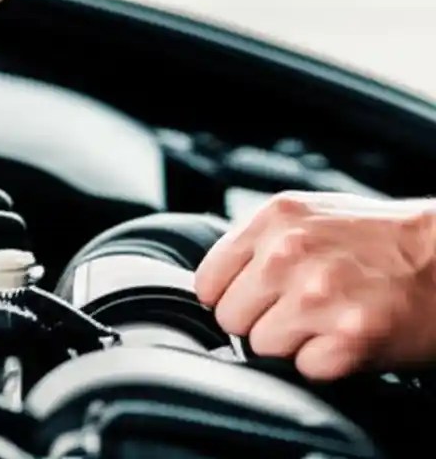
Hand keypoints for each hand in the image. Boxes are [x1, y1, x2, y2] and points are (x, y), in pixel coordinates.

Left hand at [194, 191, 435, 379]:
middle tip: (301, 309)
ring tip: (328, 319)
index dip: (229, 298)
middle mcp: (290, 254)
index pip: (207, 283)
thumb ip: (257, 244)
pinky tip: (349, 336)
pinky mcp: (348, 337)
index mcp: (274, 220)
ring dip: (294, 343)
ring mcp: (318, 296)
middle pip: (230, 319)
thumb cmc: (379, 240)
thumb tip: (215, 284)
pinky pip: (305, 369)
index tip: (254, 300)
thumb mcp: (307, 217)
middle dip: (261, 321)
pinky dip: (327, 362)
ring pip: (262, 347)